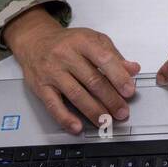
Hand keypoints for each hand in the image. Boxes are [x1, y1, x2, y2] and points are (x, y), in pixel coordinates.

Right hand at [3, 7, 138, 134]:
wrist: (35, 41)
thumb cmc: (68, 42)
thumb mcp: (93, 40)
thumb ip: (113, 55)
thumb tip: (133, 69)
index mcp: (82, 41)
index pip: (104, 59)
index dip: (118, 76)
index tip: (129, 91)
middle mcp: (66, 55)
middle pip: (92, 80)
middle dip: (110, 99)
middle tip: (122, 111)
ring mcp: (52, 72)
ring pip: (76, 94)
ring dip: (94, 111)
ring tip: (107, 121)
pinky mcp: (41, 86)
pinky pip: (53, 105)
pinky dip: (66, 118)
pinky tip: (77, 126)